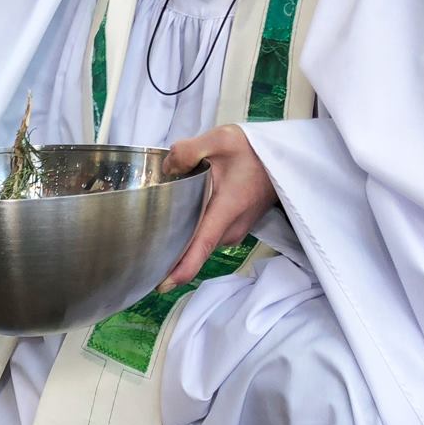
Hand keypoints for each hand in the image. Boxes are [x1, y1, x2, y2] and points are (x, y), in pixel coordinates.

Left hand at [158, 125, 276, 291]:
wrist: (282, 158)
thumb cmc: (253, 150)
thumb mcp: (220, 139)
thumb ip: (188, 151)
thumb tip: (167, 168)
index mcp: (226, 209)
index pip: (201, 246)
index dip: (181, 268)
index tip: (162, 285)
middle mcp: (232, 227)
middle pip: (194, 248)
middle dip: (169, 252)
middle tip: (140, 247)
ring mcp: (235, 231)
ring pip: (200, 242)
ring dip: (181, 238)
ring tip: (156, 226)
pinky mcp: (235, 228)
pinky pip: (208, 236)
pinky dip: (193, 231)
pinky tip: (179, 219)